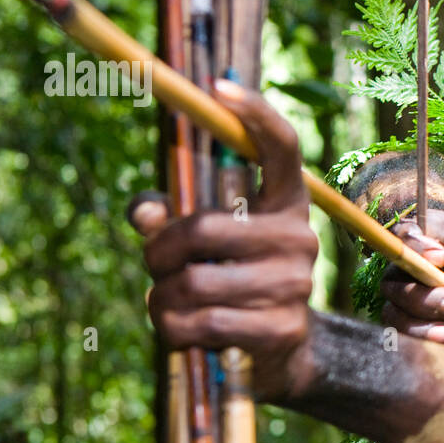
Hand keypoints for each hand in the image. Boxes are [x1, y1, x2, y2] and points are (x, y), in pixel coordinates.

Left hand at [128, 80, 318, 400]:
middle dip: (159, 252)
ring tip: (164, 305)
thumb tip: (143, 209)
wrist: (281, 356)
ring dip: (162, 297)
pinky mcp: (281, 328)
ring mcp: (296, 284)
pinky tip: (175, 331)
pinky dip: (172, 329)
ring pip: (194, 282)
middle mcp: (300, 237)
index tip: (216, 86)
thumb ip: (170, 221)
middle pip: (203, 228)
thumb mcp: (207, 246)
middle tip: (151, 266)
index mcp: (286, 205)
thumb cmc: (234, 284)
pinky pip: (201, 322)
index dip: (254, 112)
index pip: (282, 147)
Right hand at [381, 210, 443, 346]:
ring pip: (394, 315)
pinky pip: (407, 336)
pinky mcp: (407, 322)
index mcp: (426, 235)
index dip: (418, 247)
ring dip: (421, 328)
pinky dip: (432, 342)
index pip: (407, 235)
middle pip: (394, 284)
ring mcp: (401, 296)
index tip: (441, 256)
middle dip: (424, 299)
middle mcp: (404, 266)